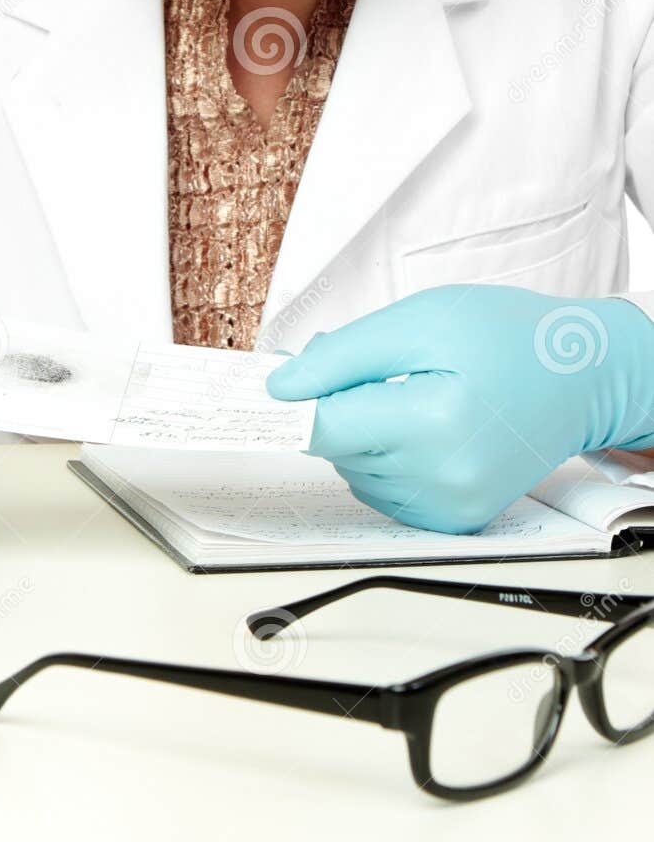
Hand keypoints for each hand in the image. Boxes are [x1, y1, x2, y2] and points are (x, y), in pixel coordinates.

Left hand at [266, 284, 653, 533]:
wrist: (582, 376)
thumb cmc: (510, 337)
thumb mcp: (421, 320)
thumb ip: (343, 356)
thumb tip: (280, 389)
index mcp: (433, 425)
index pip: (324, 428)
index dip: (290, 405)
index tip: (260, 393)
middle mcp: (441, 480)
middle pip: (337, 448)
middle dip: (340, 405)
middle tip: (381, 366)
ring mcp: (449, 508)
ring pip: (355, 472)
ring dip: (365, 433)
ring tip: (418, 393)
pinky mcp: (453, 521)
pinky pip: (384, 491)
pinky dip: (387, 459)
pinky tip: (426, 426)